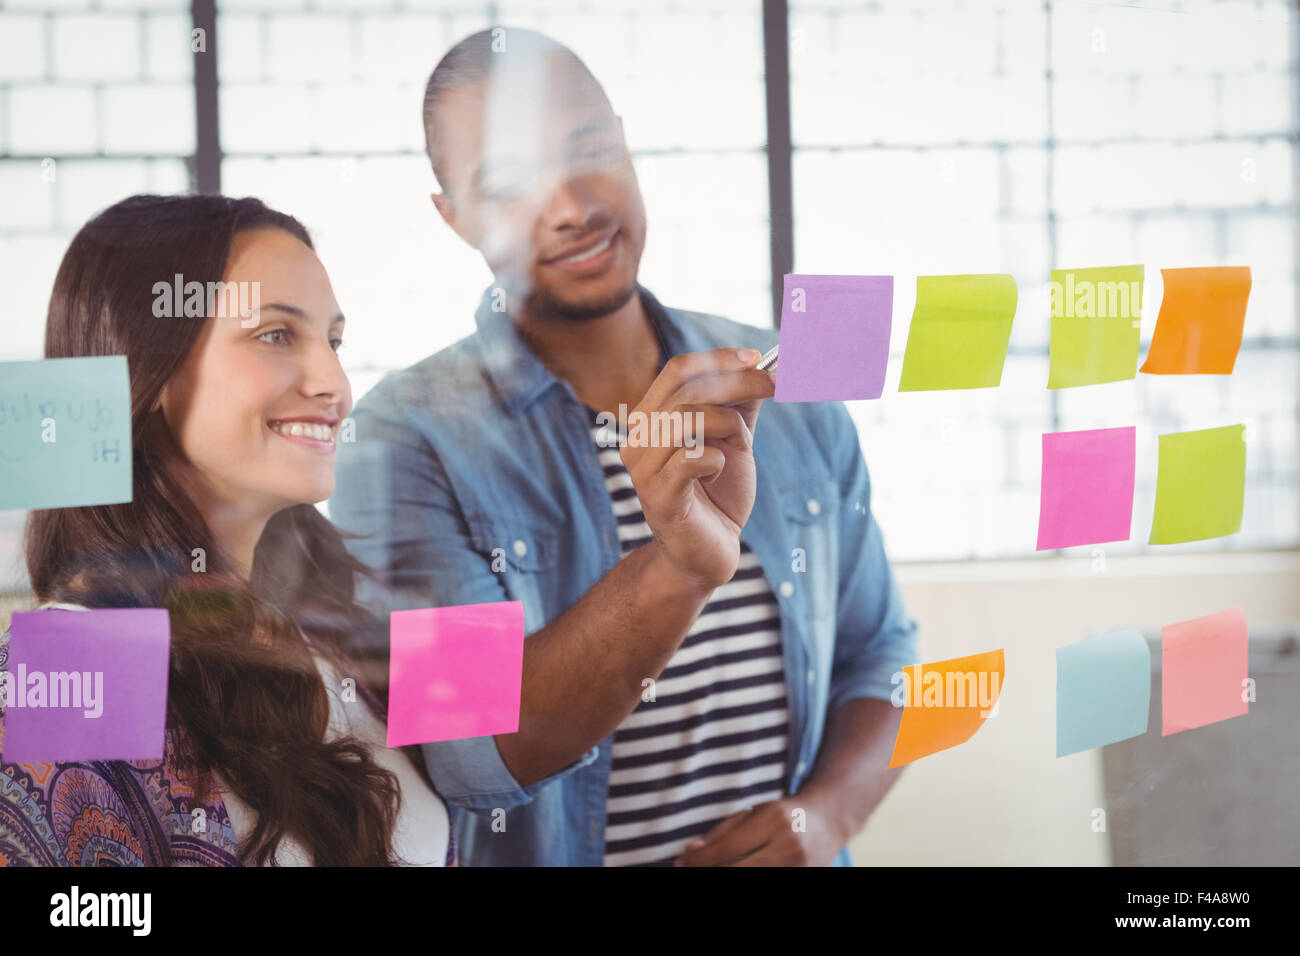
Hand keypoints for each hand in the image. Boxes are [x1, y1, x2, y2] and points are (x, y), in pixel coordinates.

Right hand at [621, 348, 774, 590]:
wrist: (709, 553)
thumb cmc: (717, 495)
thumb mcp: (732, 440)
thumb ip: (739, 405)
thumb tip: (760, 365)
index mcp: (652, 419)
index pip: (678, 371)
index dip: (718, 359)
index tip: (758, 357)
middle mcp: (638, 440)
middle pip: (686, 390)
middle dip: (739, 383)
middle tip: (776, 385)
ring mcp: (644, 470)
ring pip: (687, 419)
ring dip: (728, 426)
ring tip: (741, 447)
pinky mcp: (659, 498)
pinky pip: (691, 459)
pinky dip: (716, 459)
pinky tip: (719, 471)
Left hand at [673, 796, 847, 866]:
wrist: (829, 821)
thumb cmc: (783, 814)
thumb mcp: (753, 813)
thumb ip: (720, 832)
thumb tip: (688, 853)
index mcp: (773, 820)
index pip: (727, 848)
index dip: (699, 860)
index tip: (680, 863)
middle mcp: (789, 845)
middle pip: (737, 870)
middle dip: (710, 871)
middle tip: (689, 870)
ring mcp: (799, 867)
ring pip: (751, 878)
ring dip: (727, 875)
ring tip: (713, 869)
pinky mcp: (805, 878)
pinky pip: (769, 881)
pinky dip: (748, 877)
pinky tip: (737, 869)